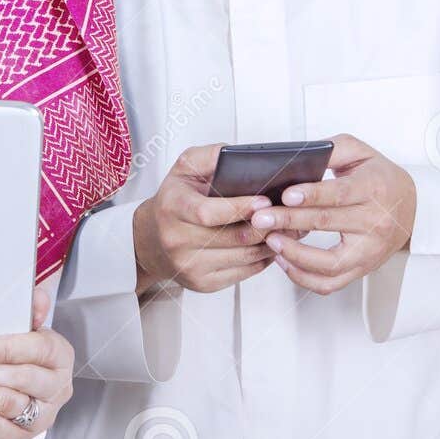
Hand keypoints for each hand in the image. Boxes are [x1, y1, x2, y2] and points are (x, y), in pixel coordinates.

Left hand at [0, 286, 74, 438]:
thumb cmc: (6, 350)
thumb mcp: (14, 326)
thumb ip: (28, 309)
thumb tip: (38, 298)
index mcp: (59, 354)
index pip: (39, 349)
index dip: (8, 348)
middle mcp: (58, 387)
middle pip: (27, 379)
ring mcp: (44, 414)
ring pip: (15, 406)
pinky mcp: (25, 436)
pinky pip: (7, 433)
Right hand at [132, 143, 277, 294]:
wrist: (151, 240)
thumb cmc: (174, 201)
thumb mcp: (184, 169)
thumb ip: (210, 156)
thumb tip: (239, 155)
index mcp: (173, 207)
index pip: (208, 212)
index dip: (240, 208)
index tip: (264, 201)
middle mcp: (177, 239)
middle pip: (233, 237)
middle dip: (266, 225)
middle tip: (289, 214)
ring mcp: (189, 265)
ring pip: (244, 256)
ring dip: (271, 242)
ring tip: (288, 228)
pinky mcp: (203, 283)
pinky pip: (244, 272)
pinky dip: (263, 259)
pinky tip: (272, 244)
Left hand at [253, 133, 416, 295]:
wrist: (412, 206)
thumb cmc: (379, 177)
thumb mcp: (359, 152)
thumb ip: (331, 149)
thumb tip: (298, 158)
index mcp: (373, 188)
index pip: (340, 194)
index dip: (312, 195)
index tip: (286, 196)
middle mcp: (375, 222)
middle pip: (328, 224)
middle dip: (289, 221)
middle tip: (262, 218)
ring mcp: (370, 250)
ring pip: (329, 263)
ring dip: (295, 255)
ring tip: (271, 241)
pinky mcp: (362, 269)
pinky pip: (331, 283)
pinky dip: (304, 278)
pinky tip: (285, 261)